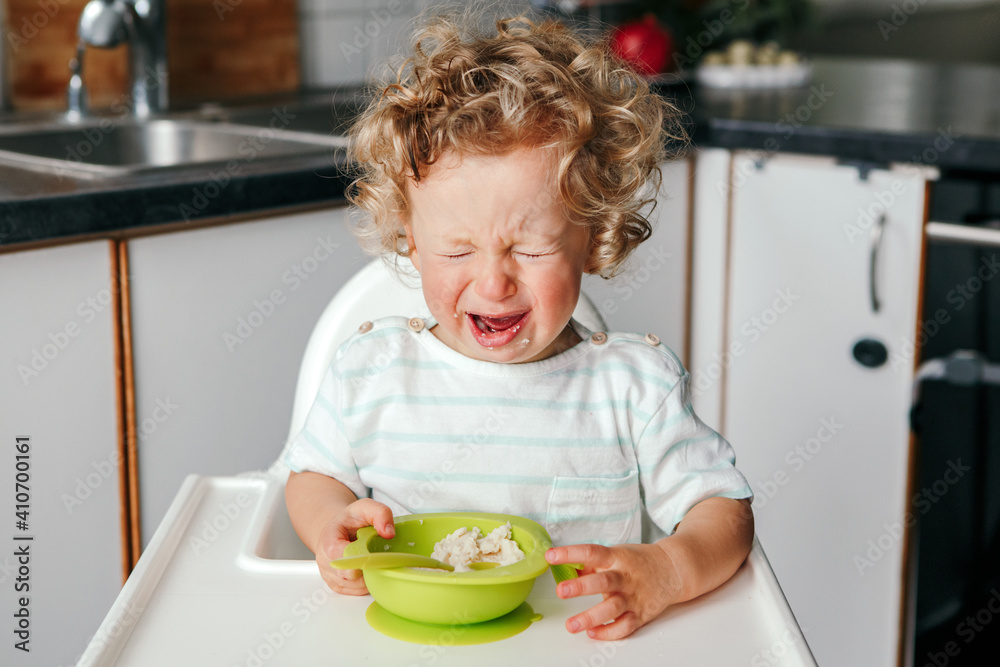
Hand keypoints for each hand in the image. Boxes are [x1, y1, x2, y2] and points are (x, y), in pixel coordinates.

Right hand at [314, 498, 394, 595]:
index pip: (345, 559)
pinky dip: (368, 581)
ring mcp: (332, 577)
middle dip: (370, 566)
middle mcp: (327, 563)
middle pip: (352, 576)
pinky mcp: (339, 587)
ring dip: (370, 574)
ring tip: (373, 558)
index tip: (376, 553)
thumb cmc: (350, 520)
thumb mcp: (365, 507)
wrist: (338, 529)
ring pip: (357, 586)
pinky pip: (357, 591)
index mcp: (329, 543)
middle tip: (379, 554)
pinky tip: (369, 567)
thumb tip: (389, 533)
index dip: (363, 558)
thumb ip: (379, 514)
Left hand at [545, 542, 682, 639]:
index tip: (551, 555)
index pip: (592, 552)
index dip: (570, 553)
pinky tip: (592, 632)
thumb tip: (565, 569)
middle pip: (603, 582)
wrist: (672, 570)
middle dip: (581, 587)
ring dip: (591, 617)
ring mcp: (634, 597)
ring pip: (612, 609)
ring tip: (571, 625)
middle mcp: (625, 577)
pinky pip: (624, 627)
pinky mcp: (641, 614)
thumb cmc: (638, 561)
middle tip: (561, 590)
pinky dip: (608, 632)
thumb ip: (590, 563)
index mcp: (617, 557)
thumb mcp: (615, 554)